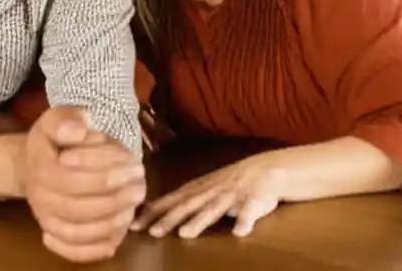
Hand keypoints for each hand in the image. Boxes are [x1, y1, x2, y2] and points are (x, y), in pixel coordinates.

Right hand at [22, 107, 145, 262]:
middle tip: (140, 185)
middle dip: (113, 199)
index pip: (69, 180)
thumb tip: (79, 129)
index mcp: (40, 169)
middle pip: (76, 209)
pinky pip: (73, 252)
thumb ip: (66, 118)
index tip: (133, 164)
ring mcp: (48, 220)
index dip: (103, 175)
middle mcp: (40, 199)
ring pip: (77, 233)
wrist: (34, 166)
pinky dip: (96, 248)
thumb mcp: (56, 120)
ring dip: (111, 221)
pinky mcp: (57, 236)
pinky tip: (119, 230)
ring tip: (134, 203)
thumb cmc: (52, 143)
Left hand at [131, 153, 287, 238]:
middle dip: (169, 219)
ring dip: (200, 221)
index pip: (170, 201)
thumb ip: (183, 199)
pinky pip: (249, 212)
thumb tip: (154, 210)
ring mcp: (232, 196)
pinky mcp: (254, 202)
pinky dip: (244, 221)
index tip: (133, 225)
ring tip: (186, 233)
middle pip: (187, 206)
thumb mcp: (204, 187)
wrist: (267, 169)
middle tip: (152, 232)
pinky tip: (239, 232)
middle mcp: (211, 192)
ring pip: (214, 209)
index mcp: (198, 189)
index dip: (152, 212)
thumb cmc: (231, 182)